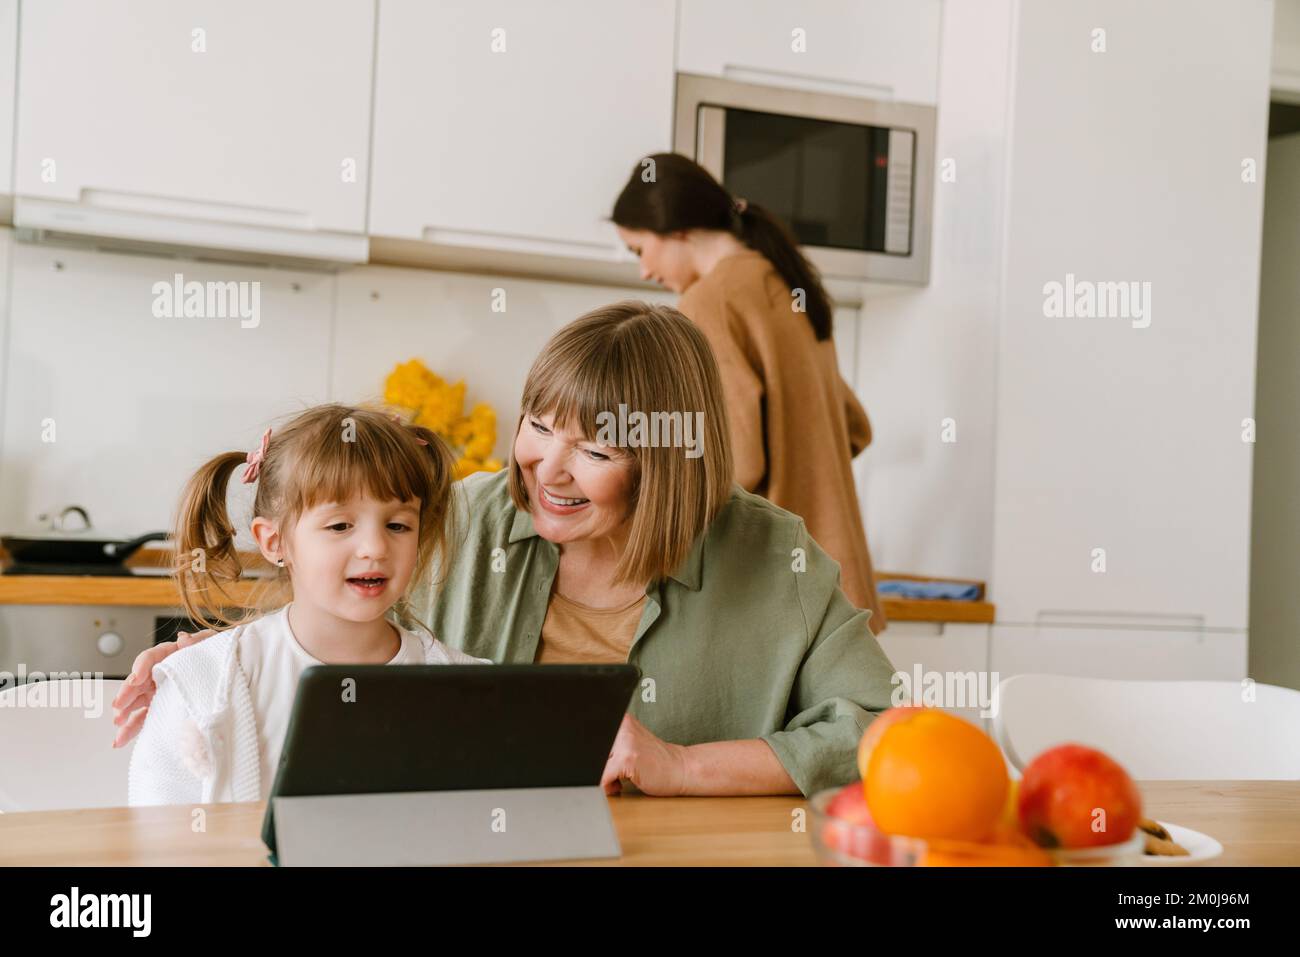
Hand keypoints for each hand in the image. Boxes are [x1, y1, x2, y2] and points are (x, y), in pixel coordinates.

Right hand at [110, 628, 215, 746]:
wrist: (228, 675)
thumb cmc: (216, 657)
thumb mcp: (212, 644)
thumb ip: (199, 640)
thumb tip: (183, 640)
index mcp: (169, 656)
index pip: (150, 658)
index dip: (141, 667)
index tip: (136, 678)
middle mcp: (159, 674)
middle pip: (137, 682)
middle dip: (126, 693)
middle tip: (118, 705)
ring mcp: (157, 693)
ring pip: (135, 702)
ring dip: (124, 712)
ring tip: (118, 722)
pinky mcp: (160, 708)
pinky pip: (143, 718)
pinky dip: (131, 729)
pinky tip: (121, 739)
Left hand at [599, 713, 688, 796]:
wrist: (681, 768)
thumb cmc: (655, 761)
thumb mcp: (631, 743)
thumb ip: (611, 746)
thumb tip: (583, 762)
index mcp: (620, 721)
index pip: (590, 738)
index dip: (590, 757)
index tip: (601, 764)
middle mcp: (621, 727)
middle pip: (591, 753)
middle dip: (597, 768)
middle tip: (612, 774)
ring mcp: (625, 742)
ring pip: (596, 766)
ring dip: (602, 778)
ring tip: (618, 779)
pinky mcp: (627, 759)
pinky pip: (603, 778)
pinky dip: (607, 787)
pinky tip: (620, 785)